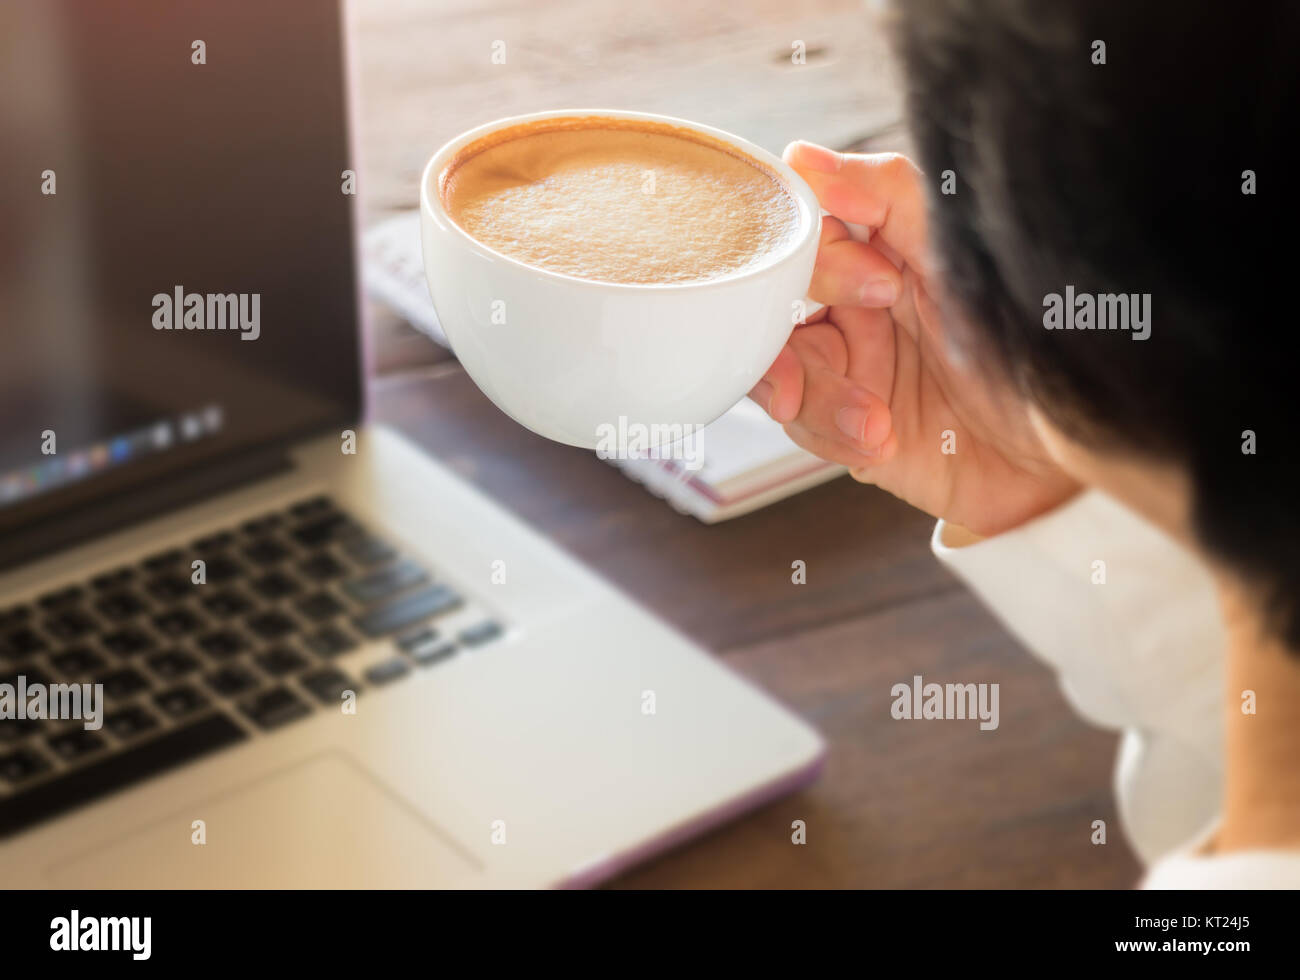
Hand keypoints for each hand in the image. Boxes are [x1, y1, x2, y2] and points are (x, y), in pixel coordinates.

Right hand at [749, 142, 1079, 536]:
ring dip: (814, 397)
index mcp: (873, 256)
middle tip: (843, 358)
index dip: (815, 261)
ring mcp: (851, 373)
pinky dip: (833, 434)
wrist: (1078, 439)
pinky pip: (805, 431)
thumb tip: (803, 160)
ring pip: (776, 373)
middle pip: (766, 311)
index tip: (878, 282)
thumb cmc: (1036, 337)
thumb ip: (884, 195)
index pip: (796, 242)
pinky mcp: (853, 434)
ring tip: (870, 417)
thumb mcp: (962, 251)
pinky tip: (878, 438)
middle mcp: (854, 312)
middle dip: (785, 341)